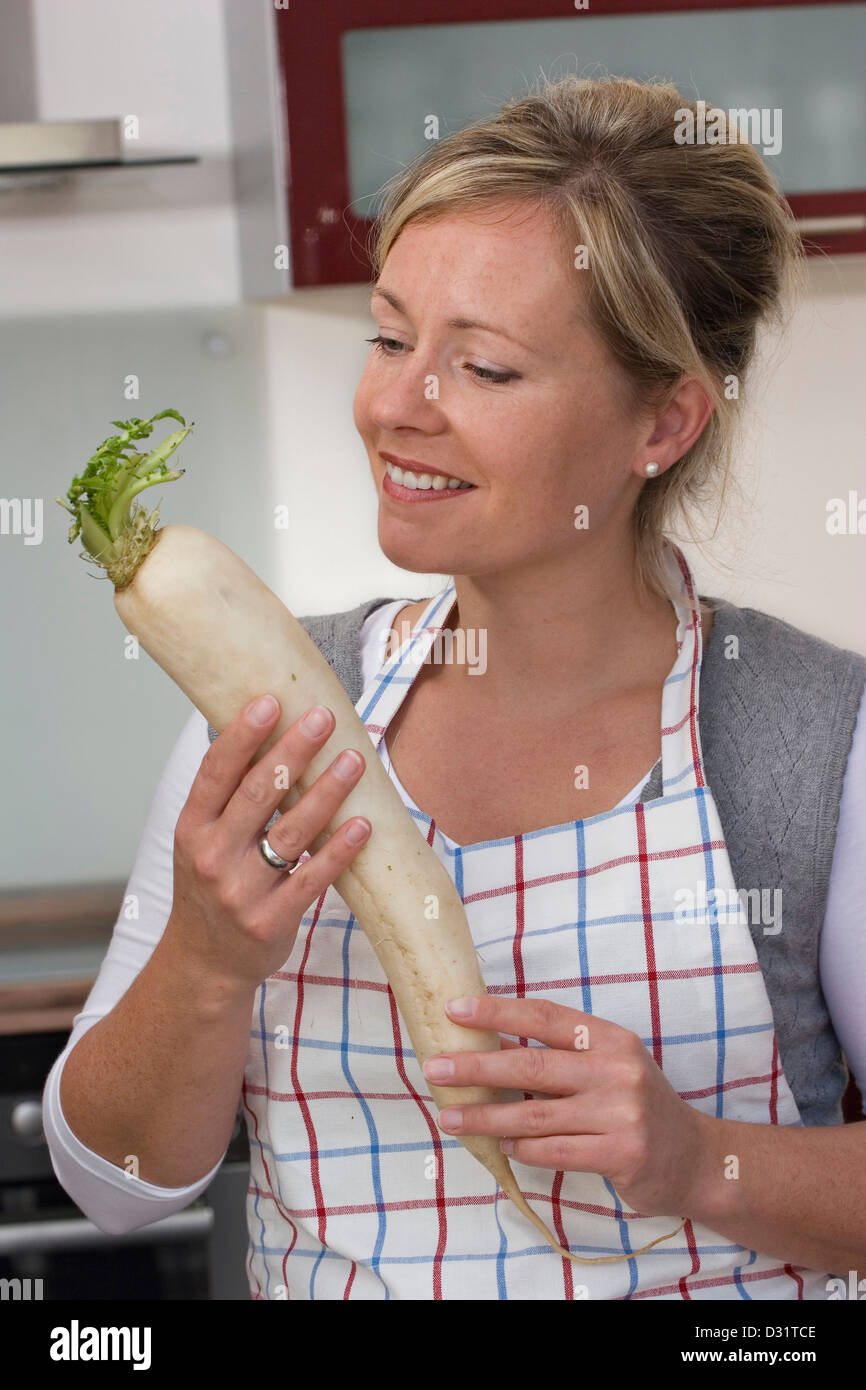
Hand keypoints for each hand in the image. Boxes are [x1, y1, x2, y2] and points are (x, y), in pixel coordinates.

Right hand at [167, 695, 370, 990]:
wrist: (203, 964)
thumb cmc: (210, 888)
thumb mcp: (201, 842)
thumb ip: (227, 798)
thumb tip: (263, 732)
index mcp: (191, 829)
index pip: (216, 773)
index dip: (242, 735)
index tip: (270, 701)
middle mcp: (212, 857)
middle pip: (257, 794)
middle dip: (293, 752)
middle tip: (323, 719)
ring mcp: (242, 892)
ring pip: (291, 833)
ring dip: (326, 793)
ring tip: (354, 761)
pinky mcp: (272, 920)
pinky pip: (312, 878)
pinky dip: (339, 850)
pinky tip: (363, 825)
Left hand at [422, 995, 711, 1217]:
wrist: (695, 1159)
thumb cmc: (636, 1106)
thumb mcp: (608, 1067)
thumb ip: (560, 1056)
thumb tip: (487, 1045)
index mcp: (610, 1038)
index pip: (544, 1017)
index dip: (497, 1011)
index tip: (454, 1009)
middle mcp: (616, 1070)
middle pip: (531, 1066)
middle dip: (476, 1067)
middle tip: (434, 1068)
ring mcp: (621, 1113)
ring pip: (534, 1114)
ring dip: (485, 1116)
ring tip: (450, 1116)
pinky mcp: (622, 1154)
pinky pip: (554, 1150)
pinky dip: (522, 1148)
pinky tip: (501, 1145)